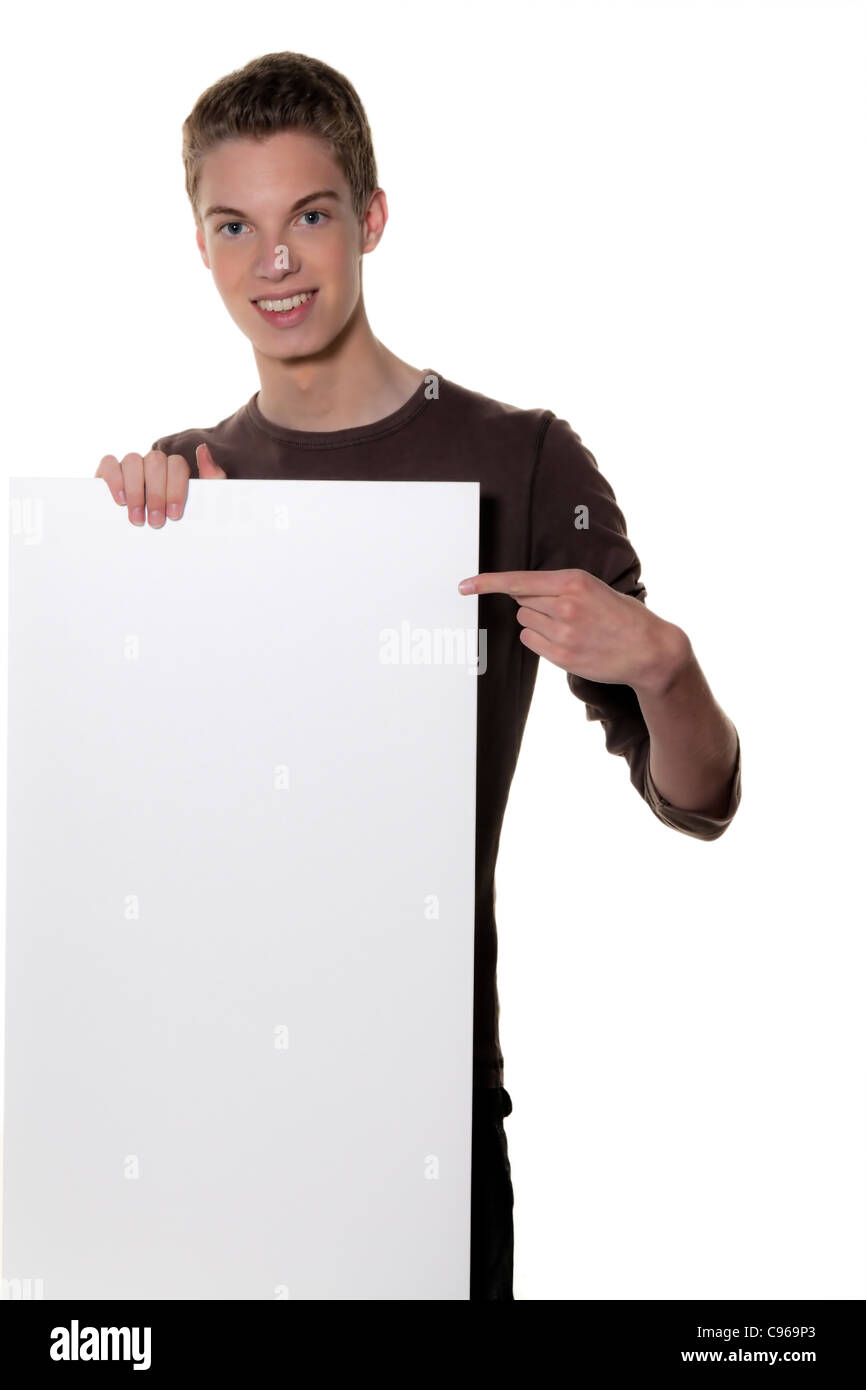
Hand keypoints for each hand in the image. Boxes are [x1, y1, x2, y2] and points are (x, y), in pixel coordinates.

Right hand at [95, 442, 225, 525]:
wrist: (155, 544)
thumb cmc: (180, 520)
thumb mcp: (201, 504)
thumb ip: (212, 477)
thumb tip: (203, 449)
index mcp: (175, 469)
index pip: (177, 464)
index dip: (175, 488)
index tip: (174, 514)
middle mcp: (153, 463)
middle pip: (155, 462)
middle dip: (156, 494)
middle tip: (156, 522)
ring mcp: (131, 466)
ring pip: (133, 460)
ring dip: (136, 490)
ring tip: (137, 518)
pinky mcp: (110, 472)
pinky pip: (109, 463)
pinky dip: (114, 478)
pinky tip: (120, 500)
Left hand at [457, 567, 686, 693]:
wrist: (650, 649)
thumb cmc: (622, 615)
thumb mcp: (595, 588)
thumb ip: (559, 586)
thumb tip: (521, 593)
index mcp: (573, 581)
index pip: (519, 581)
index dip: (487, 583)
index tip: (465, 585)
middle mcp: (565, 605)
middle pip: (521, 602)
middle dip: (535, 604)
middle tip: (563, 611)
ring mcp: (563, 633)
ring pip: (525, 622)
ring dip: (539, 622)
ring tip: (571, 627)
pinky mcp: (562, 655)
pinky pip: (532, 642)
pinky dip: (541, 640)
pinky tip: (567, 641)